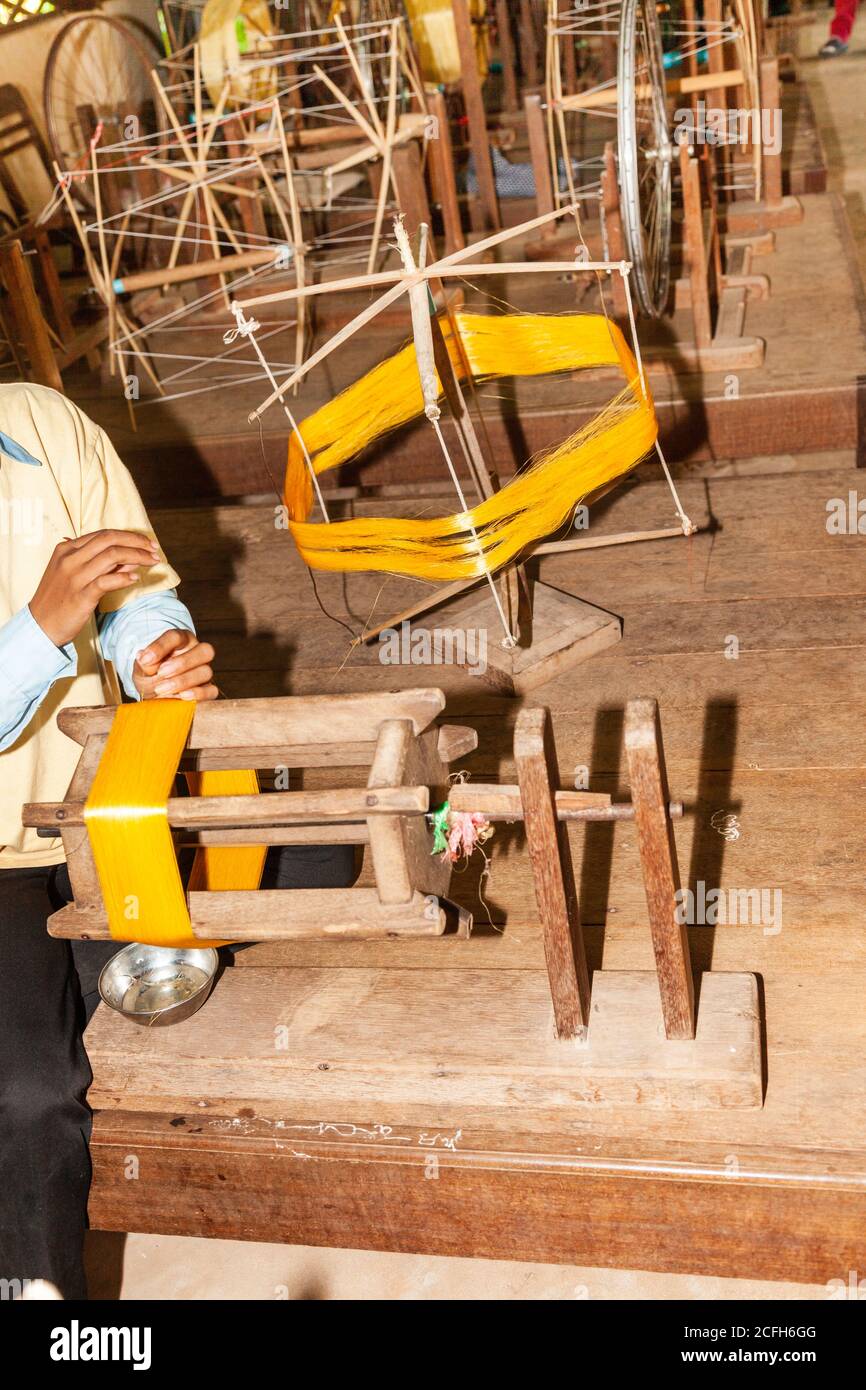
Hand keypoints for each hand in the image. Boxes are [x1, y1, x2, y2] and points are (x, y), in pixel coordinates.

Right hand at [30, 530, 160, 647]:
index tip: (146, 542)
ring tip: (152, 561)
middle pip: (109, 540)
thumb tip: (130, 556)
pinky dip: (124, 577)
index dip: (128, 536)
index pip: (103, 534)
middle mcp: (69, 559)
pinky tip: (136, 578)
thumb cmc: (60, 599)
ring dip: (137, 556)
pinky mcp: (80, 596)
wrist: (40, 626)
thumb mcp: (74, 574)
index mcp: (66, 549)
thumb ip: (100, 563)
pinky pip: (106, 581)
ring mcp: (74, 577)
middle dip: (137, 542)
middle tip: (154, 548)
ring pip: (111, 556)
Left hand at [133, 629, 217, 701]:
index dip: (161, 647)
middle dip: (182, 663)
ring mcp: (204, 671)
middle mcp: (197, 653)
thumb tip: (145, 660)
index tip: (145, 659)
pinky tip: (181, 696)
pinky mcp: (208, 689)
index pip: (176, 637)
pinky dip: (197, 694)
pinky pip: (212, 691)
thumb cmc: (150, 675)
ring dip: (183, 681)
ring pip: (206, 671)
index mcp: (181, 641)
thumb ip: (144, 663)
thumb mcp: (142, 668)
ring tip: (161, 689)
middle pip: (204, 650)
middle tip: (161, 673)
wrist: (154, 693)